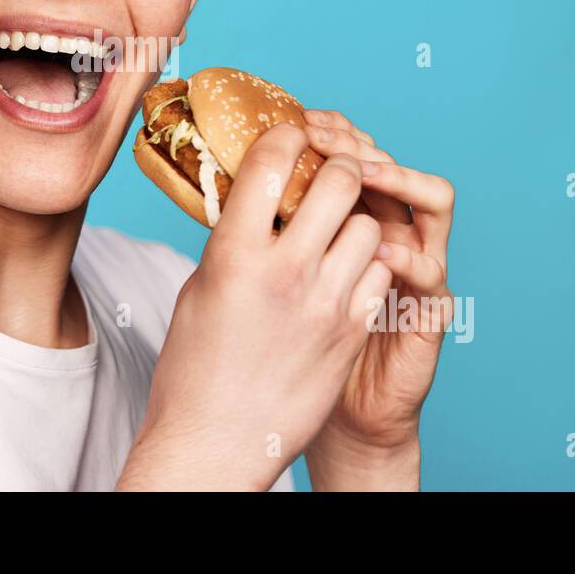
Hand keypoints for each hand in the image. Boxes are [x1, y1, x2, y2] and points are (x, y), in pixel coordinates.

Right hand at [117, 122, 393, 490]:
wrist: (217, 439)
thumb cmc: (195, 366)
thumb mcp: (201, 286)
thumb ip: (233, 238)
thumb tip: (254, 200)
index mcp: (235, 252)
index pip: (274, 162)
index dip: (287, 135)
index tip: (290, 134)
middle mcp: (286, 270)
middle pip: (341, 182)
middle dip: (339, 169)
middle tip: (330, 174)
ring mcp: (326, 302)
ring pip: (369, 226)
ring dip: (356, 220)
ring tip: (337, 231)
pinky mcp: (352, 332)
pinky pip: (378, 273)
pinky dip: (367, 264)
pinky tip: (345, 273)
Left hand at [299, 109, 454, 488]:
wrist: (324, 416)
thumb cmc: (284, 345)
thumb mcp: (265, 277)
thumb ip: (262, 230)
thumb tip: (214, 180)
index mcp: (348, 220)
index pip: (352, 152)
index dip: (331, 130)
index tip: (299, 119)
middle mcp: (389, 232)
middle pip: (391, 164)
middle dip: (359, 144)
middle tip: (325, 138)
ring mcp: (416, 268)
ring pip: (433, 200)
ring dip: (397, 179)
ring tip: (361, 173)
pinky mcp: (429, 312)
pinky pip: (432, 273)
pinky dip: (409, 255)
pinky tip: (381, 248)